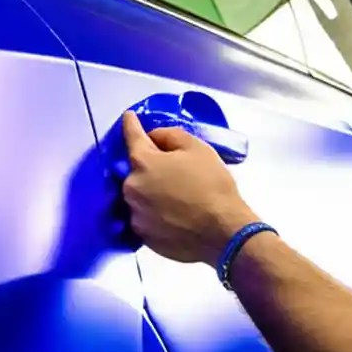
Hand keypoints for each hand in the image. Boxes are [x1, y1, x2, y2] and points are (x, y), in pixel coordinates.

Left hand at [121, 112, 259, 266]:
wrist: (222, 232)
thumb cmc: (212, 186)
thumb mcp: (197, 148)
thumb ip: (170, 135)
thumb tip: (154, 137)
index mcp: (142, 162)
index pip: (132, 137)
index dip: (131, 124)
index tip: (128, 117)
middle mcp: (130, 187)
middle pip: (135, 170)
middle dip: (150, 166)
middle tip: (174, 171)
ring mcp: (134, 213)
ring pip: (139, 195)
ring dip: (151, 191)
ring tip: (177, 197)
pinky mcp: (141, 234)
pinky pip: (144, 216)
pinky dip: (154, 213)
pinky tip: (174, 215)